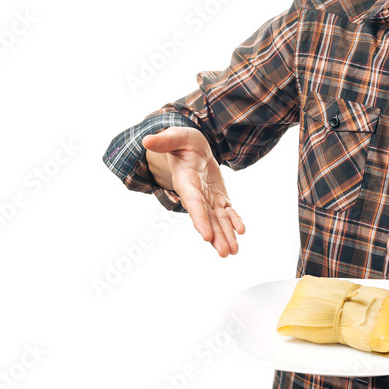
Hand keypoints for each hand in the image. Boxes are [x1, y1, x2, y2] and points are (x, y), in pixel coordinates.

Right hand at [142, 127, 244, 257]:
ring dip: (226, 235)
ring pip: (218, 219)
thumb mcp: (176, 136)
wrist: (190, 148)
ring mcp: (208, 198)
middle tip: (225, 252)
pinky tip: (241, 231)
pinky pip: (227, 212)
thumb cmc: (182, 142)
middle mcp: (196, 194)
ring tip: (233, 251)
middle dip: (216, 235)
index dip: (200, 218)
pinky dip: (233, 221)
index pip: (193, 202)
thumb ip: (165, 140)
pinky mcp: (218, 198)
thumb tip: (147, 141)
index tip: (206, 236)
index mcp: (185, 181)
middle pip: (206, 218)